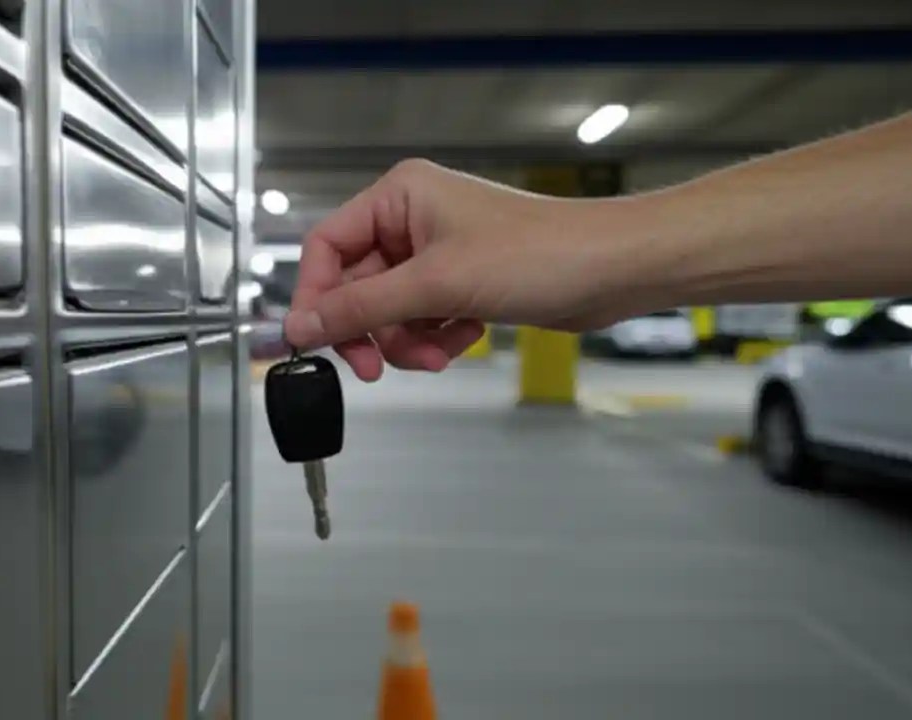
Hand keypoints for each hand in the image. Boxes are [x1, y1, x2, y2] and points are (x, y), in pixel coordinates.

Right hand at [283, 159, 652, 380]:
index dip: (318, 297)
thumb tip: (300, 325)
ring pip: (389, 310)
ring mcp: (437, 252)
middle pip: (356, 286)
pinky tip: (465, 339)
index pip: (326, 247)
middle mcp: (411, 219)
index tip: (317, 342)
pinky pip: (421, 318)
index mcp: (398, 196)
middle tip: (377, 367)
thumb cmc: (538, 254)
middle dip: (373, 330)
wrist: (611, 271)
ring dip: (407, 341)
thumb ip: (360, 307)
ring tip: (439, 353)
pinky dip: (435, 338)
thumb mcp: (436, 285)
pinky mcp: (460, 281)